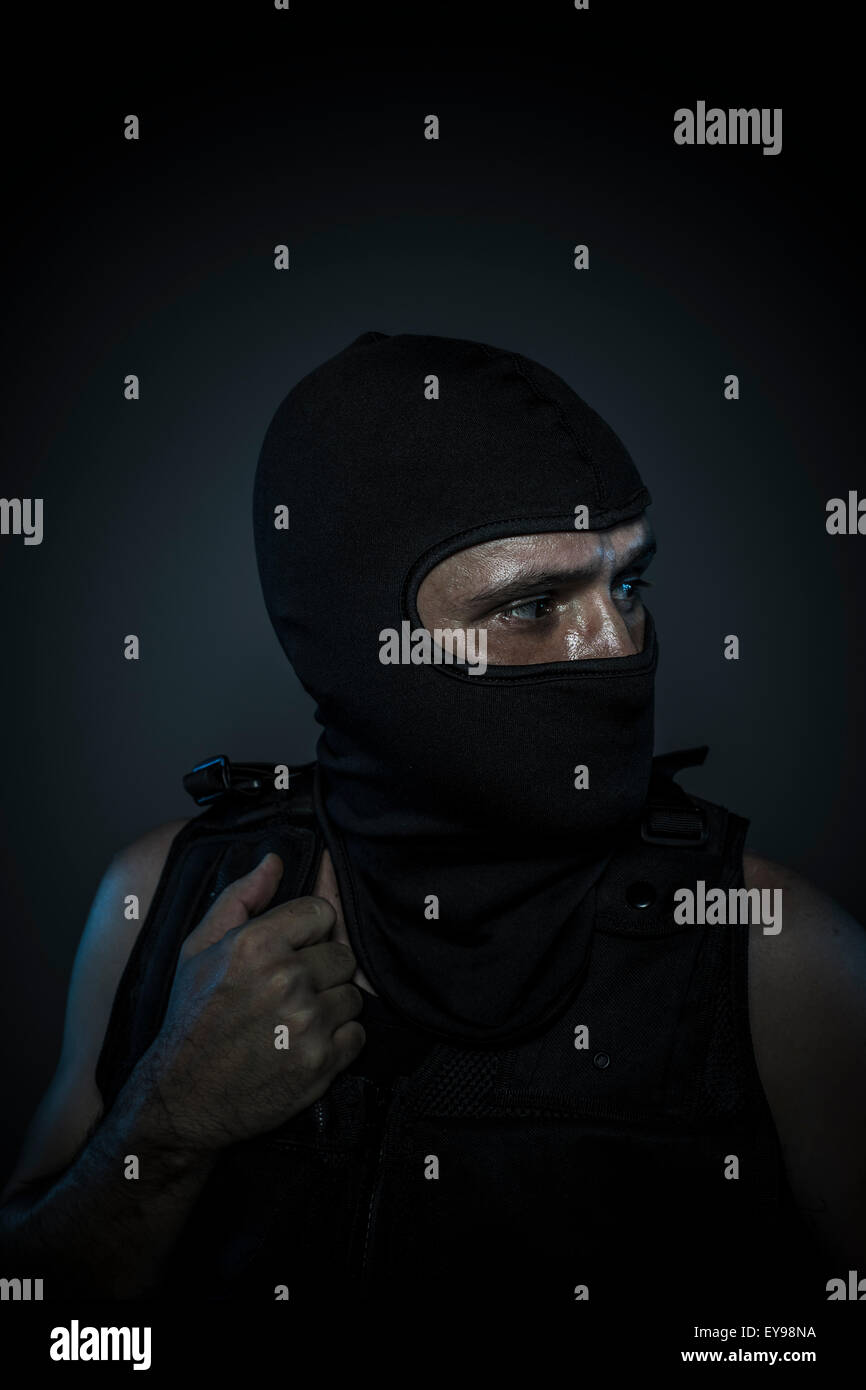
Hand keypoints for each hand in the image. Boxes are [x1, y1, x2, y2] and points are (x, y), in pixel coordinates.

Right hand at [133, 853, 364, 1151]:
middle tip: (290, 990)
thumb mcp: (199, 949)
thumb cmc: (191, 1019)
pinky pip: (357, 1035)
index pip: (323, 912)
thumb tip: (275, 861)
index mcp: (256, 944)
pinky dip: (338, 1042)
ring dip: (331, 1007)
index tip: (293, 949)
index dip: (310, 931)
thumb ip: (239, 897)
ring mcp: (307, 1024)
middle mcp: (286, 980)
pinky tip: (304, 1045)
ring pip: (353, 996)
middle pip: (344, 955)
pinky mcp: (322, 1063)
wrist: (184, 1099)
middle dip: (322, 970)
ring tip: (293, 1020)